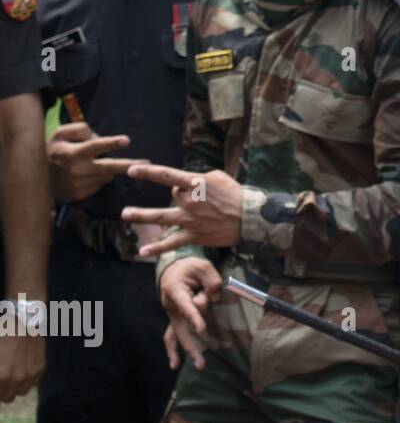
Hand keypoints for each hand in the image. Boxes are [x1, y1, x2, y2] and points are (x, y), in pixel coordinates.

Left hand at [0, 332, 43, 403]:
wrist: (21, 322)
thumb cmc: (1, 337)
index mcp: (2, 375)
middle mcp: (16, 378)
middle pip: (8, 398)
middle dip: (3, 393)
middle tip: (2, 383)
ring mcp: (30, 374)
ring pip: (21, 392)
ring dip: (16, 388)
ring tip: (12, 378)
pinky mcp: (40, 368)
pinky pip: (34, 383)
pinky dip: (28, 380)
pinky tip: (23, 370)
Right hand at [46, 122, 147, 201]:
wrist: (36, 176)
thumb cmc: (52, 150)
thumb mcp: (60, 134)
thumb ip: (79, 129)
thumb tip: (97, 136)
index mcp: (71, 153)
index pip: (94, 147)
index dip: (111, 143)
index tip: (127, 141)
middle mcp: (76, 170)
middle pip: (109, 167)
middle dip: (129, 165)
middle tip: (146, 163)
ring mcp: (79, 185)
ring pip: (107, 176)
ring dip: (109, 170)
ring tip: (100, 164)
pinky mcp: (80, 195)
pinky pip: (100, 185)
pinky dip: (100, 179)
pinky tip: (91, 175)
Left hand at [121, 165, 242, 255]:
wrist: (250, 218)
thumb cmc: (237, 195)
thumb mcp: (220, 177)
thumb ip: (200, 177)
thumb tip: (188, 182)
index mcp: (195, 183)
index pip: (166, 175)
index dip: (147, 172)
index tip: (132, 170)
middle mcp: (189, 201)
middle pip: (172, 196)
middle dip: (178, 196)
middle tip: (180, 199)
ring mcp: (190, 219)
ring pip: (160, 217)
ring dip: (141, 215)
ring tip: (125, 214)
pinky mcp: (193, 235)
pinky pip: (172, 242)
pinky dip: (157, 248)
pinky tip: (142, 252)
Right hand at [158, 256, 221, 369]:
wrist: (173, 268)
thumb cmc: (189, 267)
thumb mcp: (203, 265)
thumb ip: (211, 280)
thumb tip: (215, 297)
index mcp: (175, 290)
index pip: (186, 306)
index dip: (193, 317)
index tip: (201, 330)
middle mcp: (172, 306)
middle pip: (179, 329)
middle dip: (190, 346)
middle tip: (201, 361)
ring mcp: (174, 314)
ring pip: (175, 335)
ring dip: (184, 351)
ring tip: (199, 365)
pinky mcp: (178, 318)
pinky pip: (177, 334)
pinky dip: (179, 347)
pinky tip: (177, 363)